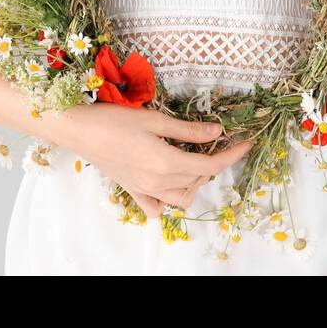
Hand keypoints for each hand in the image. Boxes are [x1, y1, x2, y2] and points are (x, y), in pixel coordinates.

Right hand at [42, 101, 253, 218]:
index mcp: (167, 163)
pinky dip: (168, 200)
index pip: (210, 166)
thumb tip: (217, 132)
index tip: (246, 143)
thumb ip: (189, 130)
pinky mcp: (133, 191)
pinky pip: (156, 207)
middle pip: (198, 179)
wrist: (80, 131)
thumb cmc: (115, 120)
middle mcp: (159, 183)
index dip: (232, 155)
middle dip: (213, 161)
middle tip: (213, 141)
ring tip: (191, 159)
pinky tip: (169, 182)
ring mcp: (145, 191)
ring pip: (182, 198)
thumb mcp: (156, 120)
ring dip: (193, 182)